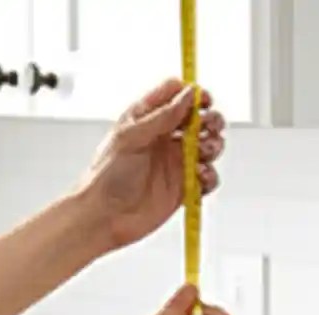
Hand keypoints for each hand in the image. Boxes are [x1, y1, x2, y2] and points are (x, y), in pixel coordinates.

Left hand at [81, 78, 225, 249]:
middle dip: (210, 119)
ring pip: (208, 145)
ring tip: (204, 152)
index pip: (175, 95)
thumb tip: (187, 96)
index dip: (191, 93)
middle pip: (199, 118)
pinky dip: (210, 175)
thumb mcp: (131, 137)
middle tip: (208, 126)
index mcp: (147, 120)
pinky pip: (208, 176)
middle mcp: (164, 138)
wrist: (105, 217)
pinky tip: (199, 176)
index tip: (202, 100)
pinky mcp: (185, 186)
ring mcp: (176, 162)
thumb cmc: (106, 177)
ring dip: (213, 145)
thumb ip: (162, 116)